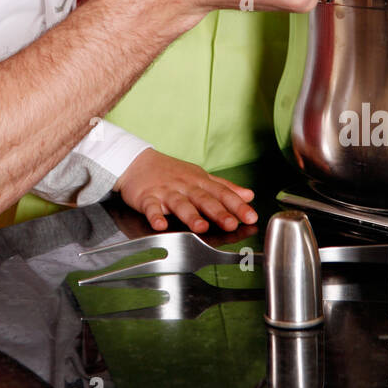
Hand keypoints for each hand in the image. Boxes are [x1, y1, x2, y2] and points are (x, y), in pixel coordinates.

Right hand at [115, 149, 256, 232]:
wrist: (137, 161)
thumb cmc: (171, 172)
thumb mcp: (200, 176)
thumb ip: (224, 187)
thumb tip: (248, 195)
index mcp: (200, 182)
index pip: (222, 193)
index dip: (237, 205)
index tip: (251, 217)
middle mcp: (185, 186)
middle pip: (203, 199)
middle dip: (218, 212)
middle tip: (231, 224)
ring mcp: (166, 191)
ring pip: (180, 204)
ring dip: (190, 215)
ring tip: (201, 227)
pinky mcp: (147, 197)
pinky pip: (151, 207)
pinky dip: (155, 216)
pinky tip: (160, 225)